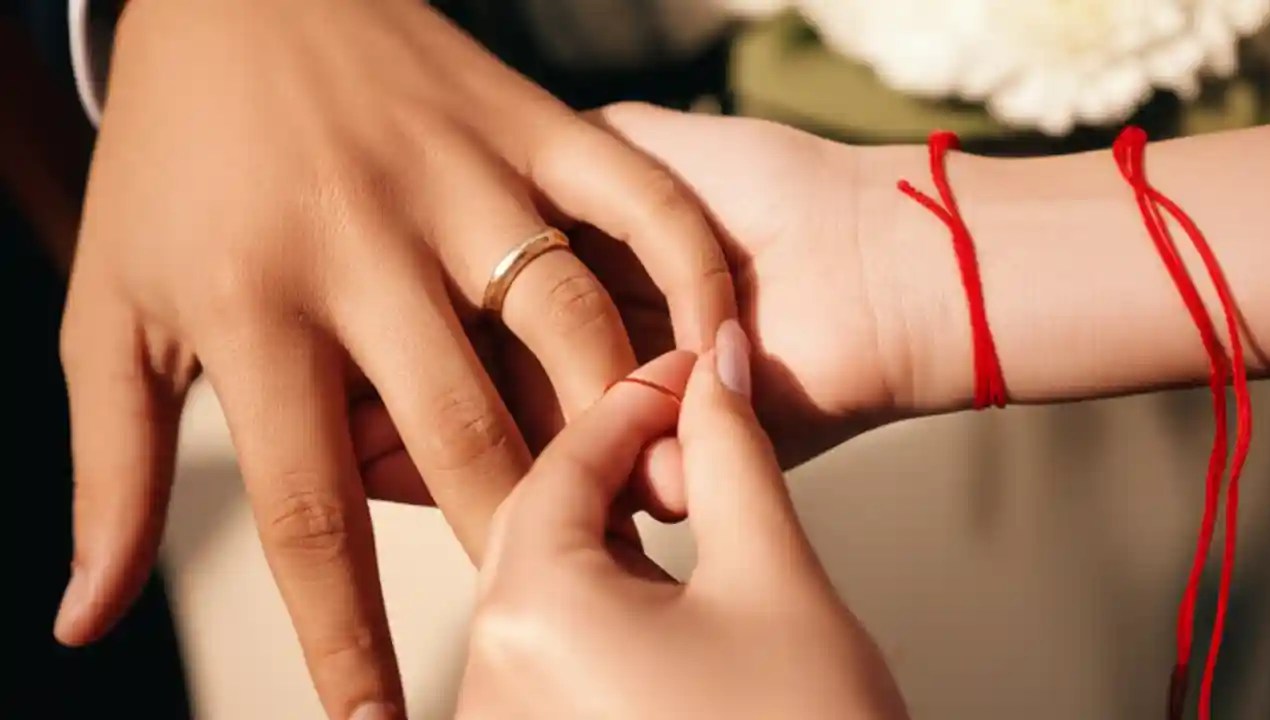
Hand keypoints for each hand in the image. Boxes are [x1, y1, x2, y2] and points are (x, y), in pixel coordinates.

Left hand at [55, 2, 733, 716]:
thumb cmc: (175, 157)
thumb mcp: (115, 311)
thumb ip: (111, 468)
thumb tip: (87, 618)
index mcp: (255, 307)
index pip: (310, 515)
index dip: (350, 641)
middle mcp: (365, 249)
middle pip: (466, 436)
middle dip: (520, 548)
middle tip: (563, 622)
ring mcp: (461, 179)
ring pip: (570, 330)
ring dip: (623, 430)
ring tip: (652, 510)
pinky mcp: (531, 120)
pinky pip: (637, 201)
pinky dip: (690, 274)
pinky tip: (705, 354)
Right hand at [360, 106, 909, 520]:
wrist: (878, 257)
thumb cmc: (766, 187)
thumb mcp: (629, 146)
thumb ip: (545, 164)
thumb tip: (452, 187)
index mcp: (580, 273)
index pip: (468, 300)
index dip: (403, 318)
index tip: (330, 329)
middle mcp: (594, 346)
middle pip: (478, 374)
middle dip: (401, 397)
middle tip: (322, 414)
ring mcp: (627, 406)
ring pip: (513, 432)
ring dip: (437, 445)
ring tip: (350, 453)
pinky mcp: (668, 459)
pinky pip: (577, 478)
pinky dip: (508, 475)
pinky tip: (432, 472)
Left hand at [457, 331, 907, 719]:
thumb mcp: (778, 582)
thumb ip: (732, 458)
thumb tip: (719, 371)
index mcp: (530, 620)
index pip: (564, 464)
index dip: (634, 403)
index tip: (691, 376)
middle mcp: (488, 681)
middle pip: (539, 522)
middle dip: (619, 471)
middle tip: (698, 438)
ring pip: (541, 586)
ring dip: (609, 537)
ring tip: (692, 513)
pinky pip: (547, 650)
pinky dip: (599, 606)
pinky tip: (663, 596)